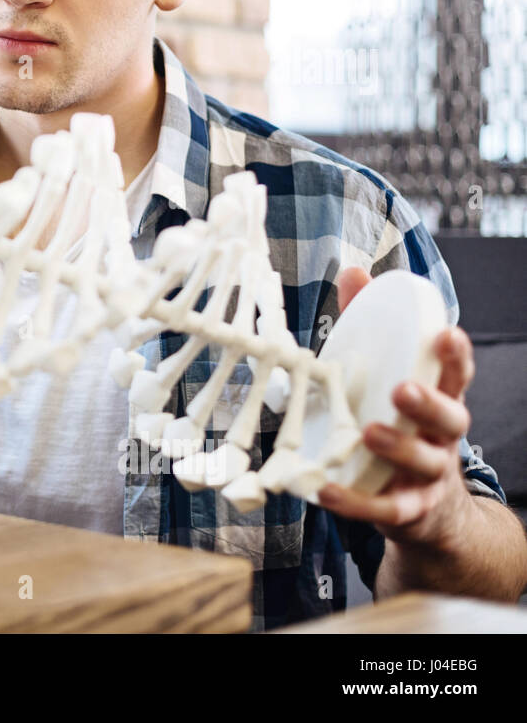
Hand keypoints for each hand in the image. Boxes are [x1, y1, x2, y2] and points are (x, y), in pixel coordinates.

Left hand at [316, 266, 478, 551]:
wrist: (427, 512)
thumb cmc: (400, 427)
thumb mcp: (386, 376)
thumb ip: (371, 326)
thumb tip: (353, 270)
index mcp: (438, 401)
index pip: (456, 375)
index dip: (455, 355)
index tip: (447, 333)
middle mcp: (441, 438)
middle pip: (452, 419)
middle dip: (429, 403)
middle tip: (403, 390)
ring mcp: (428, 477)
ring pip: (424, 462)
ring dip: (399, 448)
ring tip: (369, 433)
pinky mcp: (408, 512)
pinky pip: (384, 510)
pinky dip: (356, 502)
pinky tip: (326, 492)